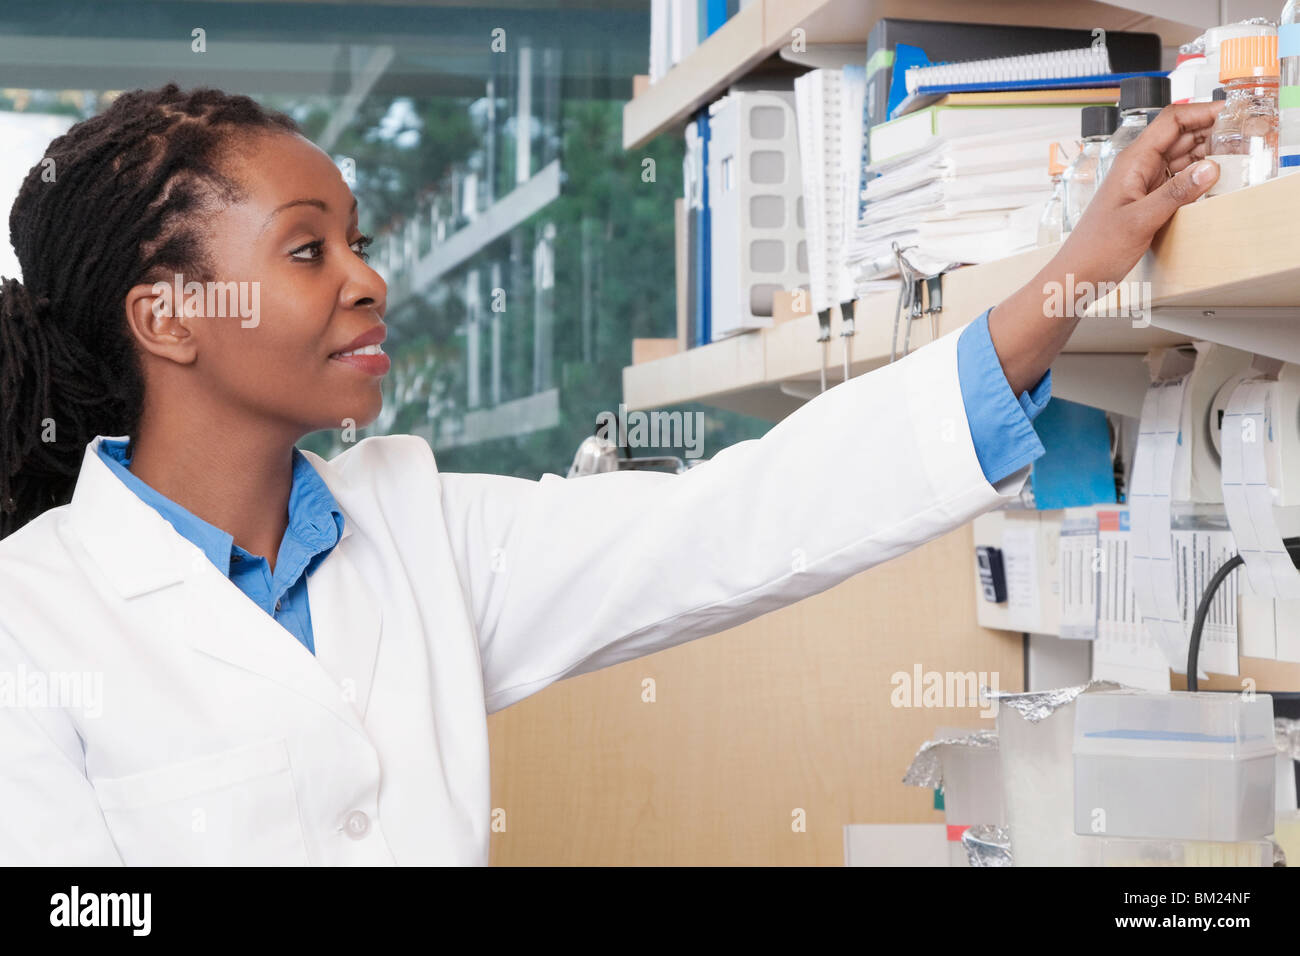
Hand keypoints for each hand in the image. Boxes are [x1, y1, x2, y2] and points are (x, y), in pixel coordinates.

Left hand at [1059, 100, 1224, 285]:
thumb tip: (1209, 169)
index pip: (1171, 121)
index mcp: (1132, 161)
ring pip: (1182, 159)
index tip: (1231, 112)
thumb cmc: (1096, 249)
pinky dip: (1198, 178)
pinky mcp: (1148, 202)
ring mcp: (1143, 184)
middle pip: (1181, 137)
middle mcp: (1138, 167)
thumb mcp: (1140, 220)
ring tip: (1237, 156)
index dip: (1202, 112)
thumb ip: (1175, 194)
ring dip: (1207, 155)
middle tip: (1243, 136)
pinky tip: (1215, 182)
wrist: (1077, 275)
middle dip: (1211, 132)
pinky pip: (1178, 181)